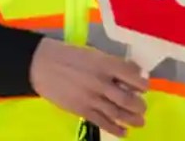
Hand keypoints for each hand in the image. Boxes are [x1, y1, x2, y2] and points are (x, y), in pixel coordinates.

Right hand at [29, 38, 147, 136]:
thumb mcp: (92, 53)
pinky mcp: (82, 110)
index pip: (133, 76)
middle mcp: (101, 82)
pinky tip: (123, 132)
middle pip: (128, 99)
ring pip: (118, 114)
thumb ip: (111, 64)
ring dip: (132, 120)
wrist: (41, 65)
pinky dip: (116, 129)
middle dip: (140, 106)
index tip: (144, 87)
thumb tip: (132, 74)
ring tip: (139, 122)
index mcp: (104, 64)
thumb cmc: (68, 55)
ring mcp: (91, 98)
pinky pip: (103, 122)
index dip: (142, 84)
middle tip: (142, 107)